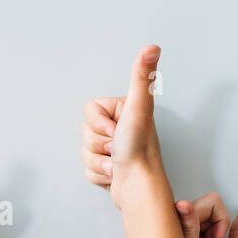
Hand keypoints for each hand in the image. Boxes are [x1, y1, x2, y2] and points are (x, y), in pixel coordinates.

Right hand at [80, 45, 166, 208]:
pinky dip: (99, 175)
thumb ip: (142, 77)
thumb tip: (153, 48)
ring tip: (118, 163)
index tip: (116, 131)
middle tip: (118, 149)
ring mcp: (115, 149)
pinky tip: (115, 174)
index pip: (89, 110)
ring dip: (98, 161)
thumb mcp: (139, 108)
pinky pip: (88, 168)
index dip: (98, 124)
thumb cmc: (140, 152)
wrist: (140, 189)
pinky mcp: (110, 167)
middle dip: (98, 145)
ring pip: (85, 150)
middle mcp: (122, 127)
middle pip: (85, 131)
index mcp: (125, 111)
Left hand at [174, 192, 228, 237]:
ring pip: (212, 224)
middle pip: (214, 213)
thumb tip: (183, 204)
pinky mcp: (187, 234)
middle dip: (216, 234)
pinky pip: (206, 233)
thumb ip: (190, 225)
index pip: (213, 202)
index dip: (221, 221)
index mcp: (177, 217)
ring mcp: (183, 225)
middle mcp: (179, 217)